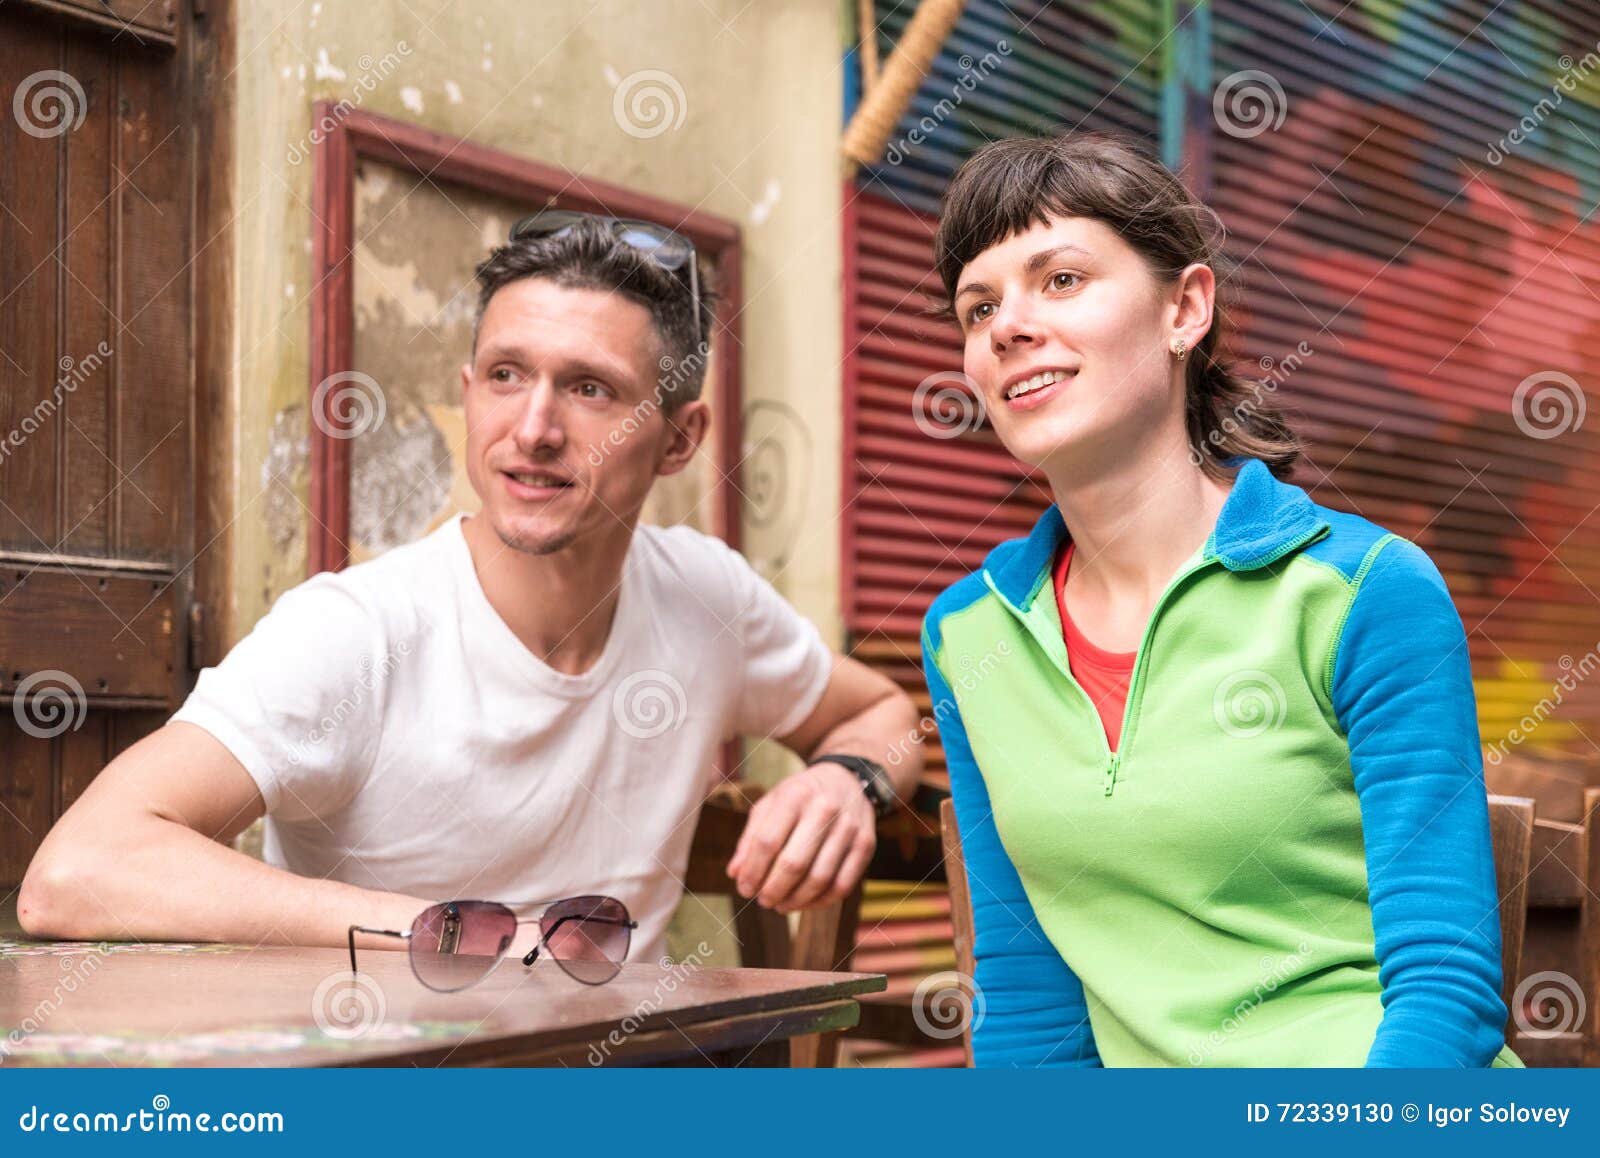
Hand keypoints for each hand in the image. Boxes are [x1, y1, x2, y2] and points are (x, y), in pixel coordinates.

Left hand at [726, 763, 876, 913]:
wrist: (847, 779)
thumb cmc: (800, 796)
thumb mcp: (771, 804)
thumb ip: (751, 838)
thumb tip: (736, 874)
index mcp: (794, 795)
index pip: (767, 842)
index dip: (753, 872)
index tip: (744, 889)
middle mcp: (824, 809)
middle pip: (794, 863)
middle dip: (773, 890)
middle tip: (763, 901)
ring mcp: (849, 827)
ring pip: (820, 879)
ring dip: (796, 900)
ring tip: (781, 905)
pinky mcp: (866, 844)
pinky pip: (843, 884)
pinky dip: (821, 901)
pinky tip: (806, 902)